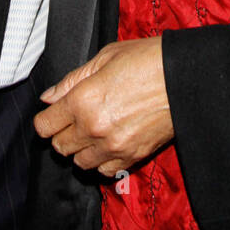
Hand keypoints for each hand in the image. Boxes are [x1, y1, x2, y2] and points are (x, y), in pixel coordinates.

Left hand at [34, 37, 173, 176]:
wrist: (185, 77)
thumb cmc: (148, 60)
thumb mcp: (105, 57)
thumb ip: (72, 80)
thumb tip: (49, 97)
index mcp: (83, 100)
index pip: (45, 126)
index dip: (46, 118)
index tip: (53, 113)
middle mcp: (94, 128)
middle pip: (60, 147)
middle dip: (63, 132)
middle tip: (75, 118)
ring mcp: (114, 146)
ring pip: (80, 162)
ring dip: (82, 148)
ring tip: (94, 130)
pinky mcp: (133, 156)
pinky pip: (105, 171)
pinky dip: (102, 161)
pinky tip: (109, 142)